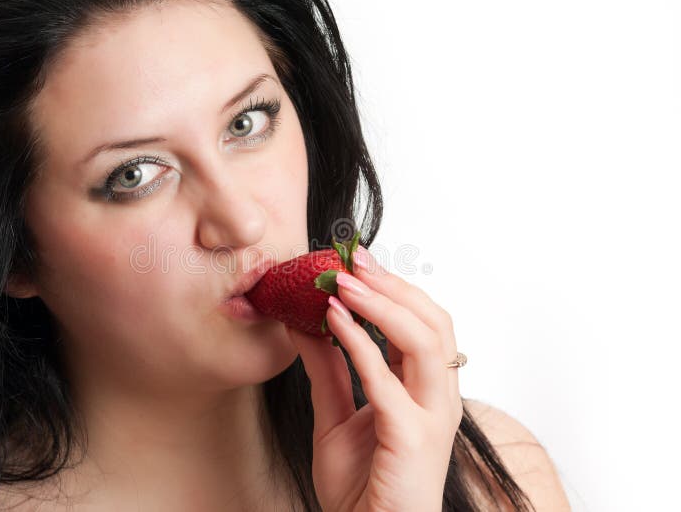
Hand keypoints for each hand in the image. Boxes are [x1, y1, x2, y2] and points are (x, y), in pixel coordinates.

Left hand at [286, 245, 462, 511]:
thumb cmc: (361, 487)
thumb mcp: (335, 415)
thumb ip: (327, 369)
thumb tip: (308, 322)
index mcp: (426, 391)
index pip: (423, 324)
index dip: (393, 289)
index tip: (357, 261)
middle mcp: (439, 399)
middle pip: (433, 322)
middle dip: (393, 285)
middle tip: (354, 260)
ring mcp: (432, 418)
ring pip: (423, 341)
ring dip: (380, 304)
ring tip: (343, 282)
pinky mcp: (412, 437)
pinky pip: (386, 379)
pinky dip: (360, 343)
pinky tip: (334, 321)